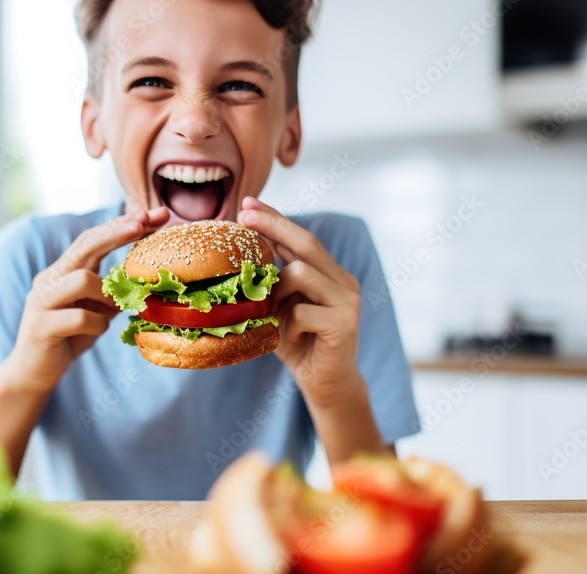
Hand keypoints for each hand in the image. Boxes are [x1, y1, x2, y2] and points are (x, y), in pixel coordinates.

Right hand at [0, 207, 169, 395]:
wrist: (33, 372)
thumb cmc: (68, 337)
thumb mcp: (96, 309)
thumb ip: (112, 291)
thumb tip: (145, 278)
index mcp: (63, 271)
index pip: (93, 240)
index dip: (122, 225)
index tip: (152, 215)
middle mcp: (50, 279)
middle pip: (85, 246)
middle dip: (117, 232)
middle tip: (144, 222)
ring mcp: (42, 301)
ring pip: (82, 279)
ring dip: (108, 293)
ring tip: (115, 309)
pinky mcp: (41, 326)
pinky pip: (80, 317)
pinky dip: (98, 324)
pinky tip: (98, 330)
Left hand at [237, 197, 362, 406]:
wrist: (326, 384)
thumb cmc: (299, 344)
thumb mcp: (280, 308)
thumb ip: (272, 284)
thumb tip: (238, 255)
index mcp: (329, 274)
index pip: (300, 238)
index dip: (275, 219)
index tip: (248, 203)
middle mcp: (343, 281)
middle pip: (305, 243)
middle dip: (272, 225)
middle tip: (243, 215)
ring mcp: (347, 300)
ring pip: (300, 273)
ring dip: (276, 293)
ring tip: (273, 315)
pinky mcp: (345, 322)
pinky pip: (301, 311)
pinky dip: (288, 325)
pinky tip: (292, 338)